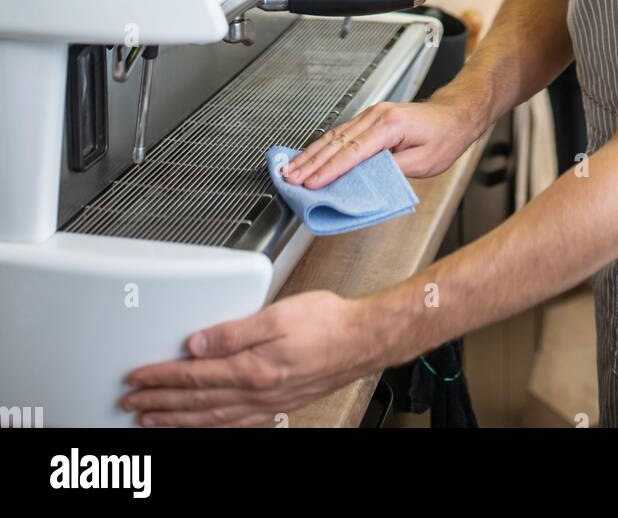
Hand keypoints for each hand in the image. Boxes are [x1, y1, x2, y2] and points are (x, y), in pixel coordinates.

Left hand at [121, 293, 376, 427]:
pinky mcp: (275, 405)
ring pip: (210, 418)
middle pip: (196, 401)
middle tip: (132, 403)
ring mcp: (264, 403)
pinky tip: (199, 426)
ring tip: (152, 419)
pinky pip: (232, 425)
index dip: (161, 377)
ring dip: (177, 419)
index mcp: (251, 368)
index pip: (194, 375)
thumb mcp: (277, 315)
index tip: (137, 377)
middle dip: (160, 403)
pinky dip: (207, 428)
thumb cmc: (325, 323)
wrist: (360, 340)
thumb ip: (233, 331)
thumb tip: (196, 342)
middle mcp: (255, 392)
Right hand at [280, 95, 477, 188]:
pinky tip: (310, 156)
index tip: (311, 183)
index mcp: (390, 124)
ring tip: (292, 169)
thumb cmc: (444, 136)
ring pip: (334, 135)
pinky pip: (341, 132)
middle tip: (290, 178)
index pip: (353, 151)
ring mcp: (371, 114)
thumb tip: (364, 178)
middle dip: (310, 162)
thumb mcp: (424, 161)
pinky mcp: (370, 118)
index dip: (330, 169)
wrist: (455, 115)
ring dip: (312, 154)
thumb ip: (392, 169)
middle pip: (336, 141)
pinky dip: (323, 146)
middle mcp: (377, 115)